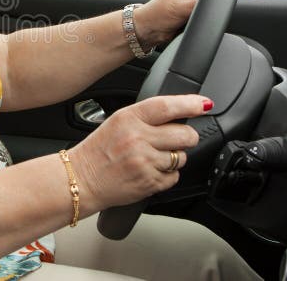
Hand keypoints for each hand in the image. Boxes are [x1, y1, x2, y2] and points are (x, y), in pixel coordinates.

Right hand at [68, 95, 210, 211]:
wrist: (82, 179)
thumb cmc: (99, 150)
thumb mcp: (117, 122)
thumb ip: (145, 117)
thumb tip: (178, 114)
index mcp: (129, 118)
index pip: (167, 107)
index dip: (190, 104)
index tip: (205, 104)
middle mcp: (138, 138)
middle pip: (184, 134)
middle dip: (186, 137)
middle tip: (175, 139)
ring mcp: (145, 162)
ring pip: (181, 157)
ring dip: (174, 158)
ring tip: (153, 158)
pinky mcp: (150, 183)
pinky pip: (174, 177)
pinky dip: (166, 175)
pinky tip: (149, 171)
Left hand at [135, 0, 206, 47]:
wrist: (149, 31)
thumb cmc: (157, 15)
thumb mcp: (181, 8)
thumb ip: (199, 4)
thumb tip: (214, 3)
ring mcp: (192, 1)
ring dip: (211, 4)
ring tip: (205, 9)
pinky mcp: (193, 12)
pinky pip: (206, 11)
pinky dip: (207, 13)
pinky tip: (206, 16)